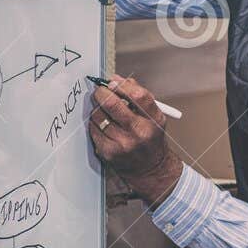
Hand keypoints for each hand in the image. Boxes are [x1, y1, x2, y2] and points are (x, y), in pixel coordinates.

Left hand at [88, 76, 181, 204]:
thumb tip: (115, 79)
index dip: (121, 85)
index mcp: (154, 120)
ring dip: (96, 108)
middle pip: (113, 103)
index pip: (138, 95)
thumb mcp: (153, 117)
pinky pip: (93, 129)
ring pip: (98, 115)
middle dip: (101, 93)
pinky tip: (101, 124)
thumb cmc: (150, 138)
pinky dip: (94, 123)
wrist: (150, 168)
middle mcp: (140, 132)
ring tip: (102, 110)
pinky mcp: (109, 152)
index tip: (112, 82)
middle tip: (99, 91)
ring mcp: (123, 143)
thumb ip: (138, 96)